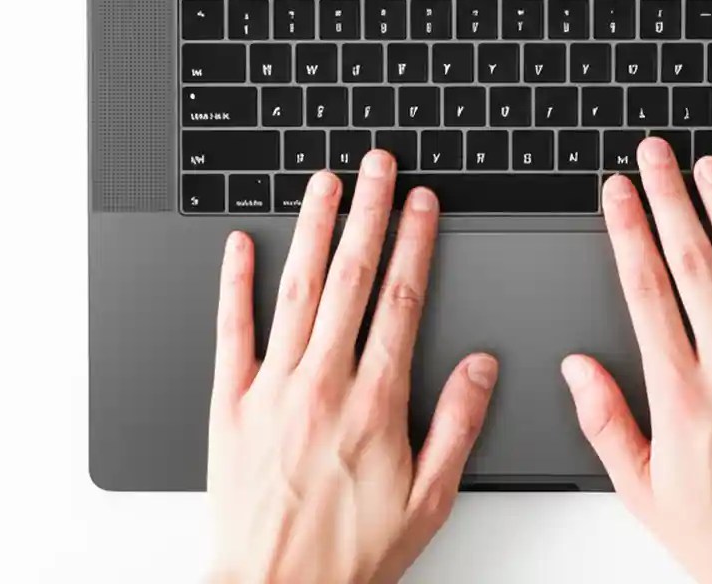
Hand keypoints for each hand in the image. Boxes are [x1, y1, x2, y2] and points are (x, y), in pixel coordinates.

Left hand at [207, 151, 498, 583]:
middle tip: (377, 167)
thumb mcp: (429, 499)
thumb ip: (458, 425)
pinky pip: (231, 332)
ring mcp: (272, 389)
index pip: (402, 301)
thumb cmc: (350, 554)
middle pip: (351, 279)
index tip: (421, 203)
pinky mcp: (230, 404)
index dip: (415, 243)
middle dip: (368, 214)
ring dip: (312, 230)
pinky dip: (235, 284)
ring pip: (295, 290)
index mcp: (376, 402)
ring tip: (323, 183)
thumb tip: (481, 367)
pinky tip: (240, 245)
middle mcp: (323, 383)